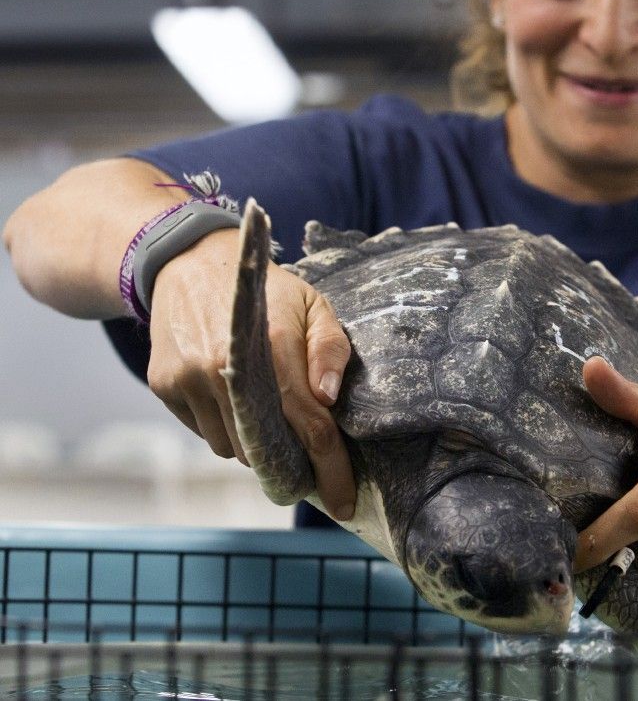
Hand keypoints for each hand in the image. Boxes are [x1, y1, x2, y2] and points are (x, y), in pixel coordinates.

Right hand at [145, 229, 356, 519]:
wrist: (190, 262)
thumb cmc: (266, 291)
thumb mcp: (314, 305)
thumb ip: (330, 349)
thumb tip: (328, 399)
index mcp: (274, 348)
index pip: (310, 426)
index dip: (331, 470)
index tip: (345, 503)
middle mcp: (226, 369)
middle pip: (268, 450)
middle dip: (291, 461)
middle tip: (303, 453)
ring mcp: (190, 379)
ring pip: (232, 450)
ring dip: (253, 443)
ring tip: (261, 407)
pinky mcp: (164, 386)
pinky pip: (203, 434)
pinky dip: (222, 427)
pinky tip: (229, 395)